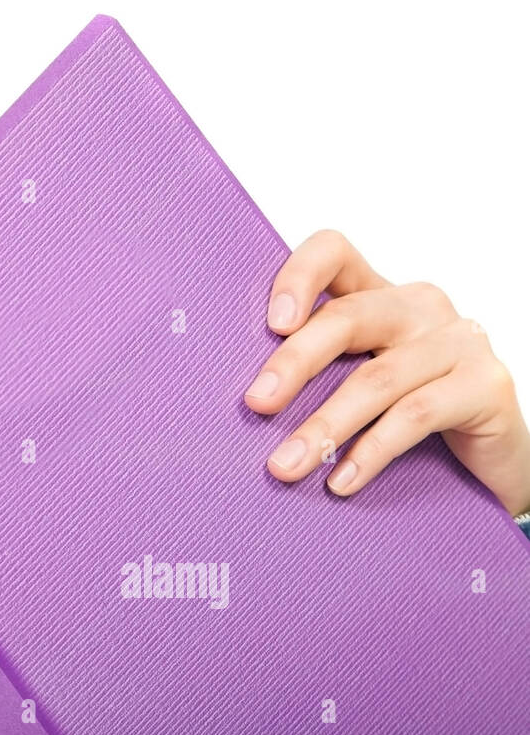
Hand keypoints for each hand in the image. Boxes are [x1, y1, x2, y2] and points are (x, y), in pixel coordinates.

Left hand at [243, 229, 529, 516]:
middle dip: (294, 363)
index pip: (335, 253)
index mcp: (377, 294)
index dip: (299, 276)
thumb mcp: (354, 382)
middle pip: (346, 319)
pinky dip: (369, 452)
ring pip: (377, 378)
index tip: (270, 323)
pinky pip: (415, 416)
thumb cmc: (407, 416)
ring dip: (324, 426)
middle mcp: (419, 306)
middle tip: (256, 403)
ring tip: (285, 466)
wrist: (490, 460)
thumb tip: (243, 399)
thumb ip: (314, 371)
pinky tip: (339, 481)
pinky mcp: (485, 384)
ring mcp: (458, 341)